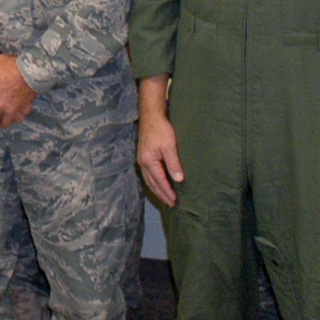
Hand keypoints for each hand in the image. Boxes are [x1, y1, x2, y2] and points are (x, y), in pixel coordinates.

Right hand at [137, 77, 182, 206]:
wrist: (150, 115)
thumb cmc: (161, 129)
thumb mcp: (169, 146)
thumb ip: (173, 163)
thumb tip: (178, 180)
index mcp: (148, 162)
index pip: (159, 181)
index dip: (167, 192)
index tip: (174, 202)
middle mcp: (142, 163)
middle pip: (152, 184)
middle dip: (161, 194)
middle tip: (171, 204)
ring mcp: (141, 159)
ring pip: (149, 180)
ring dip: (157, 189)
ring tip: (165, 197)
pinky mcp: (144, 155)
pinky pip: (148, 174)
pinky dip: (154, 182)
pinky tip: (159, 183)